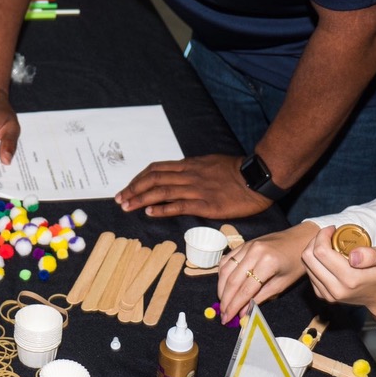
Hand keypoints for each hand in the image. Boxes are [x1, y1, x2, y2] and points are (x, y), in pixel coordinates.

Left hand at [116, 154, 272, 219]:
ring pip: (161, 192)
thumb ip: (192, 169)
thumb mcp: (209, 163)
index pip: (156, 169)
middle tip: (119, 199)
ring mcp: (196, 189)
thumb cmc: (236, 172)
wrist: (256, 177)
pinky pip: (179, 205)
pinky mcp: (205, 204)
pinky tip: (149, 213)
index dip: (138, 179)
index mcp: (189, 165)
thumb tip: (178, 175)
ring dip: (141, 199)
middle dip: (133, 189)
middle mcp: (188, 175)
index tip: (128, 188)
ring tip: (127, 207)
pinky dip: (162, 209)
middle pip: (153, 179)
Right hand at [217, 223, 318, 323]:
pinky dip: (222, 274)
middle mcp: (254, 252)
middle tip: (223, 314)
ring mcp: (247, 246)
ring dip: (221, 288)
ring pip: (226, 270)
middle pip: (232, 280)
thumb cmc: (295, 263)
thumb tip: (243, 312)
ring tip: (222, 302)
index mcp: (267, 263)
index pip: (245, 289)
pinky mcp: (243, 244)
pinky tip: (223, 285)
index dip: (234, 306)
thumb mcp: (282, 284)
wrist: (300, 239)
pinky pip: (227, 260)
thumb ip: (261, 297)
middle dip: (225, 300)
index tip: (227, 318)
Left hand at [301, 225, 375, 317]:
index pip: (321, 251)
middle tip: (329, 235)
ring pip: (306, 265)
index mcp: (350, 280)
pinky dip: (314, 261)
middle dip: (316, 240)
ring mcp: (328, 295)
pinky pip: (309, 273)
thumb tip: (353, 256)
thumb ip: (373, 255)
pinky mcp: (323, 295)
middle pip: (309, 258)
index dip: (323, 235)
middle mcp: (336, 289)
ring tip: (329, 244)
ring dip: (314, 250)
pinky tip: (327, 257)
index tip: (334, 229)